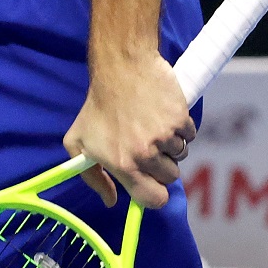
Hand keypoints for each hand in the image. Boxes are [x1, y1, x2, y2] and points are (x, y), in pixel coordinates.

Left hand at [63, 54, 195, 208]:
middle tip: (145, 142)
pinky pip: (189, 134)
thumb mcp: (78, 141)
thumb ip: (92, 176)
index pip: (153, 199)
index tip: (152, 183)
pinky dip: (180, 126)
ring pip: (180, 154)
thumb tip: (110, 201)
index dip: (155, 194)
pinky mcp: (180, 119)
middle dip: (161, 163)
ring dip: (170, 143)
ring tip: (150, 122)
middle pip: (170, 176)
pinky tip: (162, 112)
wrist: (121, 66)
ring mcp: (164, 136)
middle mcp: (144, 154)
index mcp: (121, 164)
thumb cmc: (97, 105)